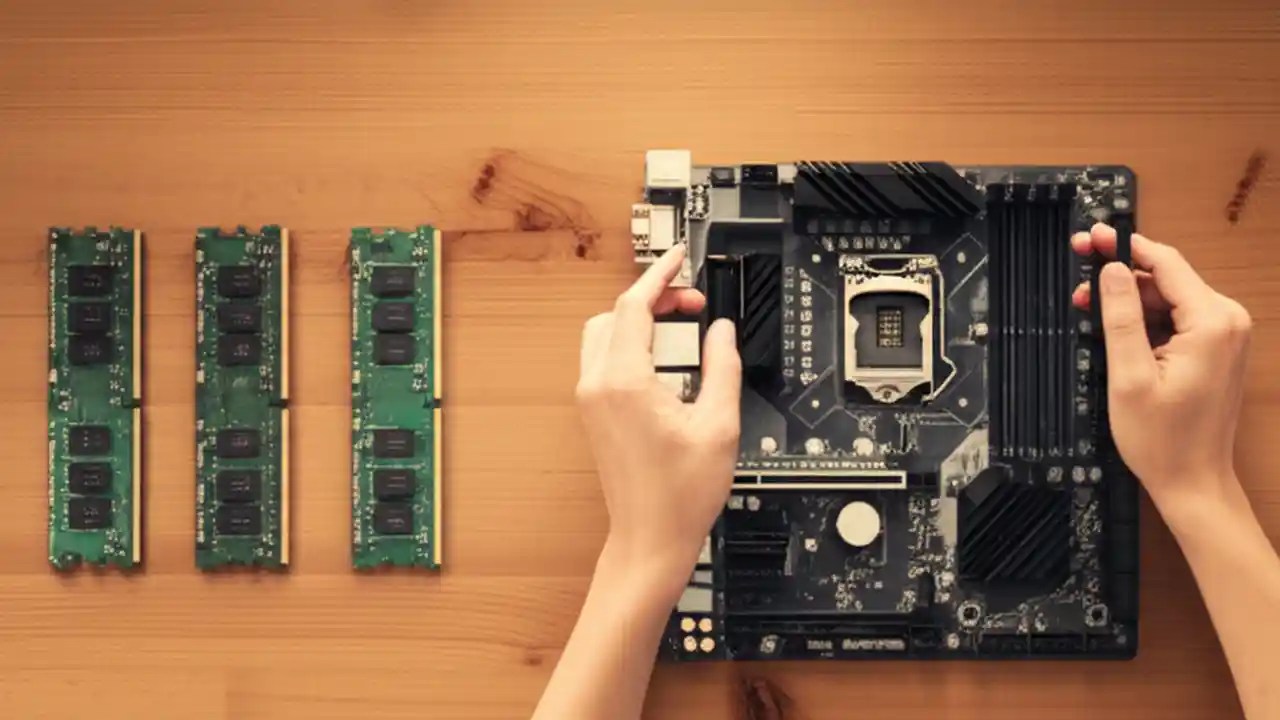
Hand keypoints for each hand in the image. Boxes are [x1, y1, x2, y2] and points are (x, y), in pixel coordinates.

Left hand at [576, 246, 741, 591]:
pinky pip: (603, 358)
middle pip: (616, 314)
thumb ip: (722, 367)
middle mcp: (598, 386)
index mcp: (625, 382)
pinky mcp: (593, 413)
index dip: (660, 275)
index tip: (678, 257)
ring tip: (681, 324)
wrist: (649, 539)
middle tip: (693, 301)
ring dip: (639, 319)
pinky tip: (665, 355)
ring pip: (604, 333)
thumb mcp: (719, 424)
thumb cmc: (679, 495)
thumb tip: (721, 332)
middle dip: (654, 297)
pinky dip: (630, 342)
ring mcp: (590, 400)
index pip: (634, 306)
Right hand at [1070, 224, 1250, 512]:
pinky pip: (1176, 320)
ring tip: (1089, 311)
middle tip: (1079, 281)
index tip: (1091, 237)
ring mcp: (1224, 335)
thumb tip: (1111, 271)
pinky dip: (1144, 321)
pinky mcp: (1216, 349)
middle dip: (1120, 279)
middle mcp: (1227, 322)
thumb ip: (1121, 318)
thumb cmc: (1163, 440)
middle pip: (1166, 279)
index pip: (1165, 264)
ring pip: (1168, 299)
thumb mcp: (1129, 376)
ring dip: (1128, 302)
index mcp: (1212, 323)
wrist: (1194, 481)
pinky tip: (1114, 332)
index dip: (1124, 246)